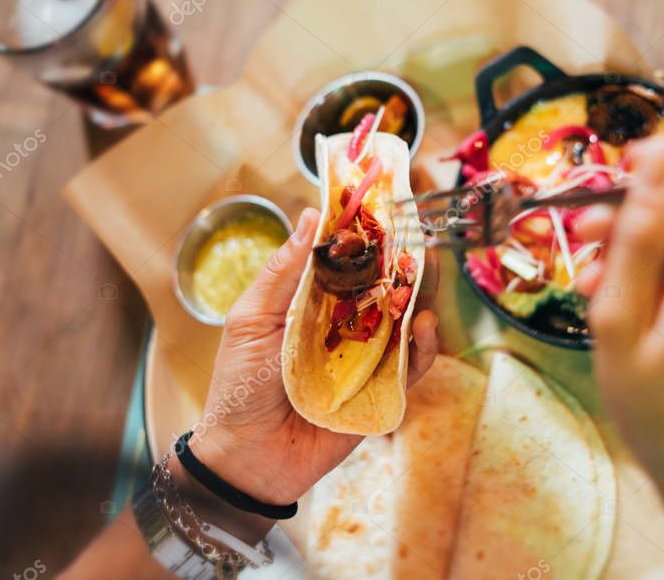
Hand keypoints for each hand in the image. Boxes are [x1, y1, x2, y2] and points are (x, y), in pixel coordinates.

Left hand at [182, 208, 438, 520]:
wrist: (247, 457)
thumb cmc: (239, 387)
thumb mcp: (252, 320)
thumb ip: (284, 273)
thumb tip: (310, 217)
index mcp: (310, 304)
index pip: (344, 262)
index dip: (364, 236)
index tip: (382, 205)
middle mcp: (342, 326)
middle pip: (380, 287)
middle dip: (401, 262)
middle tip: (419, 237)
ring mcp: (365, 359)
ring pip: (403, 322)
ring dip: (417, 297)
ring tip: (424, 276)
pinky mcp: (382, 392)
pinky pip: (412, 366)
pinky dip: (424, 346)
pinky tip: (424, 325)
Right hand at [575, 135, 663, 579]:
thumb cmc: (659, 409)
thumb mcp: (624, 324)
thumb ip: (639, 237)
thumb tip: (655, 159)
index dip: (663, 157)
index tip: (614, 179)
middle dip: (644, 203)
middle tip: (587, 239)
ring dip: (651, 236)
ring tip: (597, 278)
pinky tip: (633, 297)